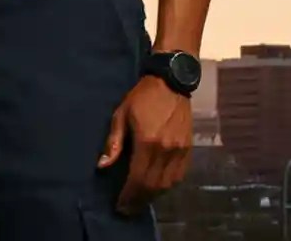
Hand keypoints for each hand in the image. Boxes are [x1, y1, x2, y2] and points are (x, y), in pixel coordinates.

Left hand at [97, 76, 192, 214]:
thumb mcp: (121, 115)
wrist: (171, 82)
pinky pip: (179, 175)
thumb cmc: (142, 97)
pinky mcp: (188, 148)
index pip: (138, 178)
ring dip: (153, 196)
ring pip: (168, 184)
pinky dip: (168, 186)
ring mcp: (180, 150)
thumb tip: (102, 166)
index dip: (128, 195)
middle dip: (139, 200)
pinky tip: (157, 188)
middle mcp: (166, 150)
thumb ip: (113, 143)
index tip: (119, 205)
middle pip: (153, 185)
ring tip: (140, 200)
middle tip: (127, 208)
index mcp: (148, 142)